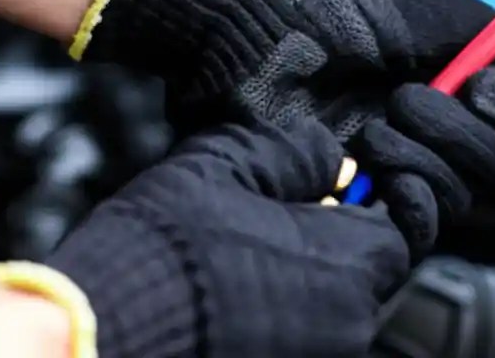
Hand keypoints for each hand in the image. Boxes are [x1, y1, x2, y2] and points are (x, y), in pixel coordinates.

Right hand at [45, 118, 408, 357]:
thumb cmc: (157, 251)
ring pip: (331, 313)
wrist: (97, 331)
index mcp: (347, 266)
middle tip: (269, 225)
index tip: (333, 192)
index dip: (366, 204)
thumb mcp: (225, 163)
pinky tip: (226, 303)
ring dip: (302, 288)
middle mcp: (346, 327)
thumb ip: (293, 154)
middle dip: (328, 248)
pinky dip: (277, 321)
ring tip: (237, 264)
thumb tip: (329, 157)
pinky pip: (299, 339)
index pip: (397, 231)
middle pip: (364, 276)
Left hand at [224, 30, 494, 256]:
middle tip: (405, 95)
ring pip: (463, 193)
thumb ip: (493, 35)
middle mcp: (428, 125)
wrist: (254, 22)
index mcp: (449, 79)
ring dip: (428, 153)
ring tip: (372, 123)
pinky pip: (419, 224)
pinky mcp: (357, 198)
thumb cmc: (331, 0)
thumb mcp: (428, 7)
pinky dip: (414, 195)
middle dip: (463, 131)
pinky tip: (374, 164)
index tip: (480, 84)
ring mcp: (393, 163)